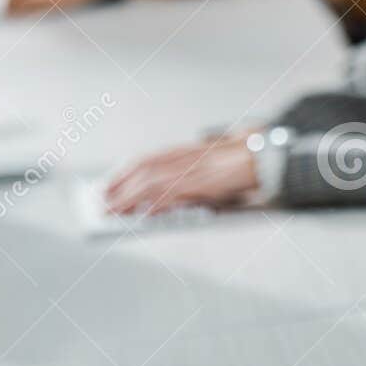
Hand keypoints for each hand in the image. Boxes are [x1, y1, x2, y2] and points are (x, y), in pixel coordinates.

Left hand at [104, 138, 258, 215]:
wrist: (263, 155)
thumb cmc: (241, 160)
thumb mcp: (210, 160)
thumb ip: (188, 171)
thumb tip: (164, 196)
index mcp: (185, 151)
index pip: (146, 160)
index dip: (124, 173)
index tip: (109, 184)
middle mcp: (183, 158)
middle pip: (141, 170)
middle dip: (118, 186)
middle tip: (102, 201)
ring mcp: (190, 170)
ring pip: (149, 182)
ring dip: (128, 198)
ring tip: (112, 211)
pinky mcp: (199, 183)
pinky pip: (169, 195)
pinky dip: (153, 204)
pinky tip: (142, 214)